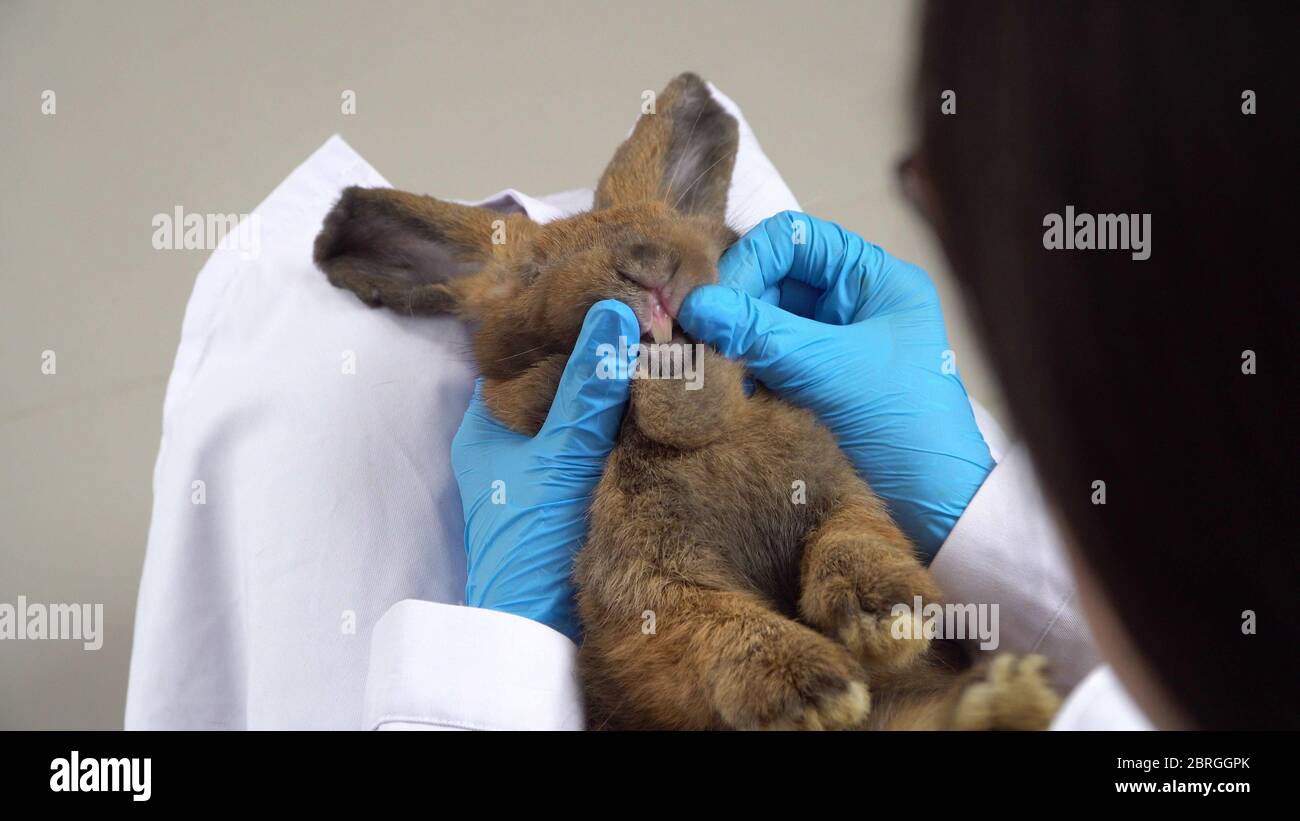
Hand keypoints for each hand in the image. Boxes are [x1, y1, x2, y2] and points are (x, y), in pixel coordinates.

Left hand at [451, 300, 638, 640]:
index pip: (523, 349)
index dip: (563, 316)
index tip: (609, 287)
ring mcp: (540, 467)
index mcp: (488, 422)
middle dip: (595, 346)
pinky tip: (655, 396)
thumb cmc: (535, 538)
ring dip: (612, 382)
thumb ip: (590, 385)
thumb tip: (614, 311)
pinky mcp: (570, 490)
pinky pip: (596, 437)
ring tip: (658, 339)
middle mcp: (508, 440)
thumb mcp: (565, 453)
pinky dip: (620, 417)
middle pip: (555, 375)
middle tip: (646, 309)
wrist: (542, 626)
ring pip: (578, 406)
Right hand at [678, 211, 992, 560]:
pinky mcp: (815, 383)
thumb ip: (762, 333)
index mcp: (875, 280)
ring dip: (734, 340)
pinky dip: (743, 370)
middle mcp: (853, 303)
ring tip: (710, 364)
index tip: (713, 303)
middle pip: (772, 278)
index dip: (748, 263)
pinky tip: (729, 389)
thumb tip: (696, 304)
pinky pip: (765, 360)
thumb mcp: (831, 372)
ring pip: (762, 321)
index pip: (794, 240)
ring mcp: (833, 343)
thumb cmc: (906, 431)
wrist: (936, 510)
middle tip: (697, 335)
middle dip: (734, 304)